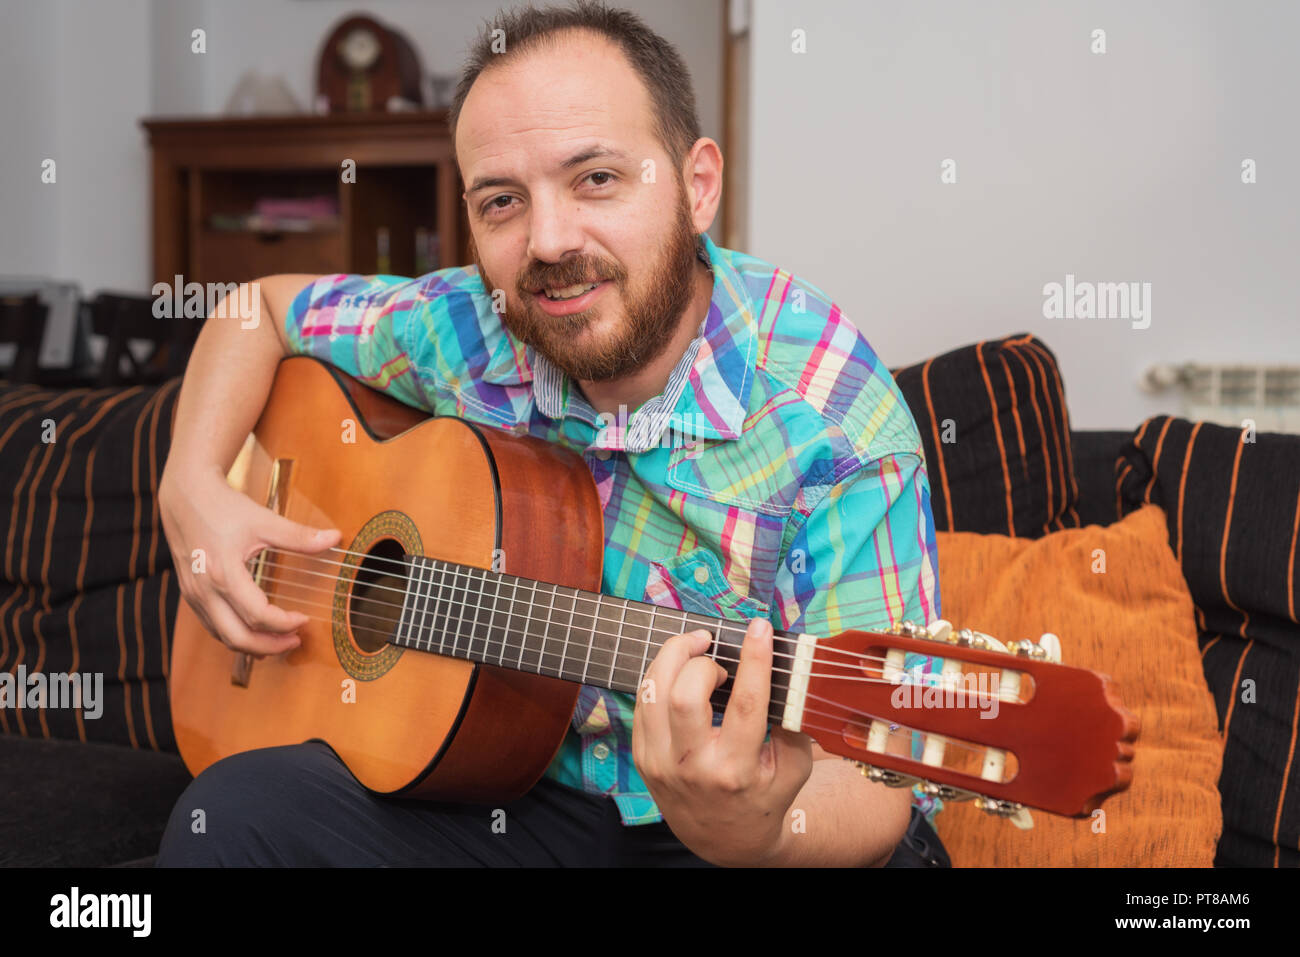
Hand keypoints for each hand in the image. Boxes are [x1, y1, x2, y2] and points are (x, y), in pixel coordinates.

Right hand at [159, 463, 339, 657]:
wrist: (185, 495)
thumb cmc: (223, 507)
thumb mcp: (264, 520)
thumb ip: (299, 536)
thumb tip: (335, 538)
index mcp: (224, 573)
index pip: (258, 615)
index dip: (284, 623)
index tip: (305, 618)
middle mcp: (204, 590)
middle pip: (237, 637)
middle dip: (269, 646)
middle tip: (295, 641)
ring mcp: (193, 594)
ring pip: (222, 636)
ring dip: (251, 645)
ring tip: (279, 639)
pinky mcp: (189, 594)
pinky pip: (212, 626)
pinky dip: (234, 634)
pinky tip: (254, 629)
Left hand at [632, 616, 813, 865]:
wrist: (724, 840)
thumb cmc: (763, 798)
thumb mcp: (794, 769)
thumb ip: (794, 723)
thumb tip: (791, 671)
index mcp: (736, 771)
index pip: (746, 705)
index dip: (754, 660)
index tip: (760, 628)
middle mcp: (693, 767)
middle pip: (684, 695)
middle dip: (701, 659)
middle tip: (716, 651)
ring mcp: (660, 764)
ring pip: (652, 692)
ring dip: (672, 657)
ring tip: (695, 649)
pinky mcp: (643, 758)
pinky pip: (642, 703)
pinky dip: (660, 678)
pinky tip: (679, 674)